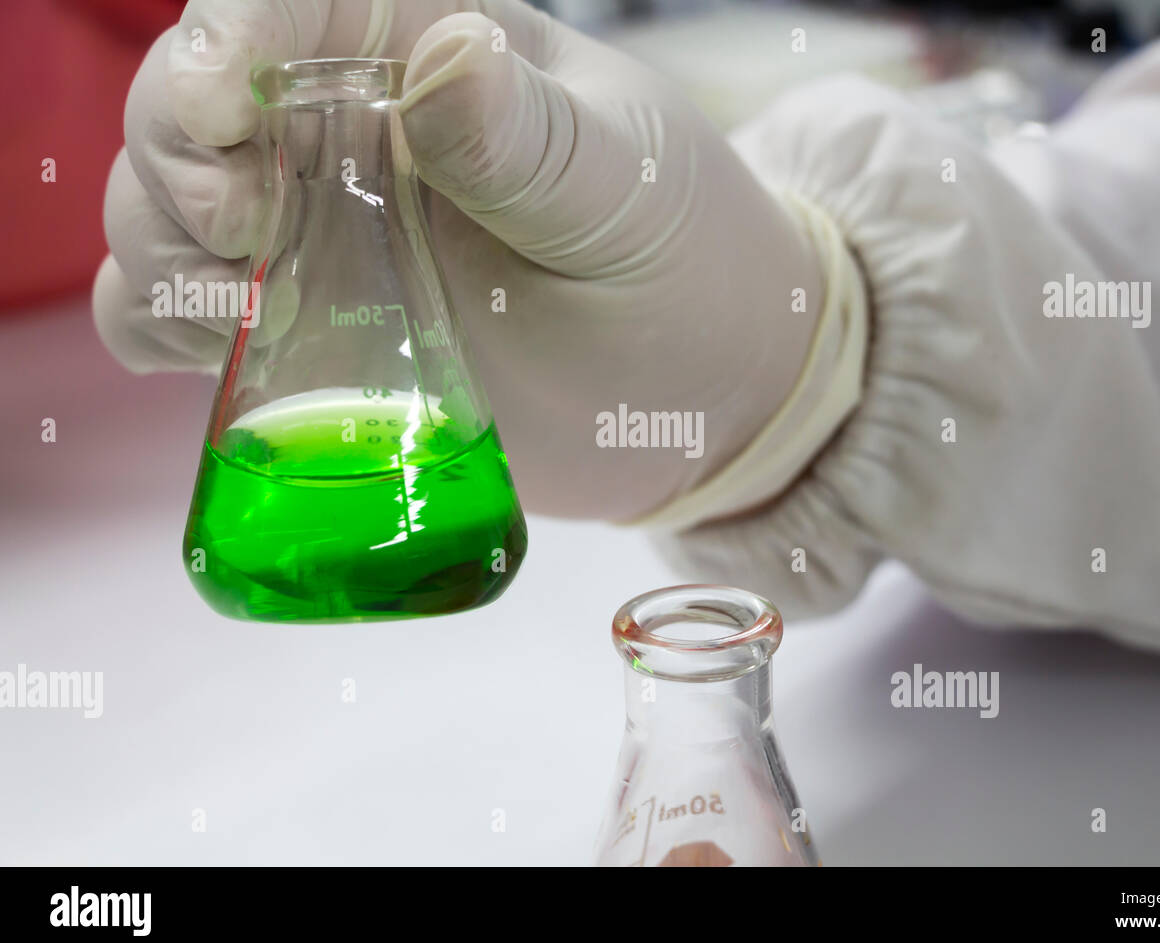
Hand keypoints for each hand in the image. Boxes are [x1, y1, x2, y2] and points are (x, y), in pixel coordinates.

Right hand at [95, 0, 823, 518]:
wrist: (703, 390)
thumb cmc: (685, 267)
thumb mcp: (630, 196)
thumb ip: (536, 140)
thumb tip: (445, 56)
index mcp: (439, 55)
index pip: (300, 4)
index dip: (230, 32)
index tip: (220, 100)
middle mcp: (358, 137)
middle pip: (192, 102)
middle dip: (176, 149)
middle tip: (242, 223)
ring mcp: (325, 238)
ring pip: (165, 207)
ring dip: (158, 241)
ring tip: (234, 300)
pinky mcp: (311, 333)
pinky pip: (180, 315)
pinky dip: (160, 324)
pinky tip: (213, 348)